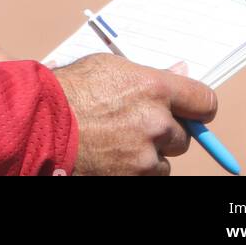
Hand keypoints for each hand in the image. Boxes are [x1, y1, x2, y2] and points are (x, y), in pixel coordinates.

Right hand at [51, 53, 216, 174]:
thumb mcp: (109, 67)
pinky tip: (112, 155)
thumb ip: (150, 74)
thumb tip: (182, 72)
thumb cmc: (71, 89)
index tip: (193, 111)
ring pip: (165, 159)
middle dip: (165, 131)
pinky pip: (150, 175)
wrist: (41, 122)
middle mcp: (157, 121)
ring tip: (117, 140)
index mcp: (155, 88)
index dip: (199, 107)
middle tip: (136, 124)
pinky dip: (136, 170)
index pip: (204, 102)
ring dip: (150, 153)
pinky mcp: (136, 177)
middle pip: (184, 134)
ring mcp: (147, 154)